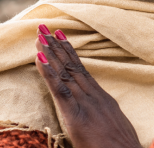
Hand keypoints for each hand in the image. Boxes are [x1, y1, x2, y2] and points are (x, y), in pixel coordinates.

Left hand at [35, 25, 142, 147]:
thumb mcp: (115, 128)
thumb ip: (105, 118)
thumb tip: (100, 117)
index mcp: (102, 98)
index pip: (82, 70)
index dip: (70, 52)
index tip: (60, 35)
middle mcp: (94, 96)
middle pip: (71, 66)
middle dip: (56, 45)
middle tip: (44, 26)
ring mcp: (85, 104)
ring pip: (64, 72)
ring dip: (50, 53)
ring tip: (39, 35)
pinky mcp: (76, 115)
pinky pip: (59, 90)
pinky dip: (48, 73)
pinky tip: (39, 59)